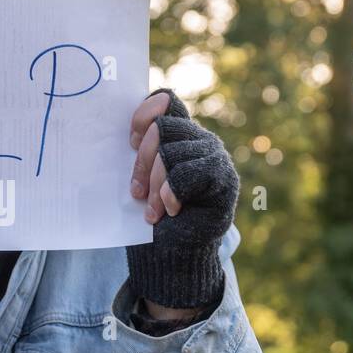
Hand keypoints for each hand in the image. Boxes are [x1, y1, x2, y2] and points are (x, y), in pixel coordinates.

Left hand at [124, 89, 238, 311]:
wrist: (172, 252)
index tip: (130, 141)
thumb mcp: (140, 178)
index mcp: (178, 133)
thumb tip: (130, 133)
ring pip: (170, 153)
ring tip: (153, 211)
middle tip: (135, 193)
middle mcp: (198, 138)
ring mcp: (213, 155)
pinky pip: (186, 173)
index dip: (143, 113)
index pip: (164, 101)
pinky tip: (171, 210)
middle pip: (161, 128)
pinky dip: (171, 194)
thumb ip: (140, 151)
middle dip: (142, 163)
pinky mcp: (223, 177)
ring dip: (154, 187)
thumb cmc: (153, 215)